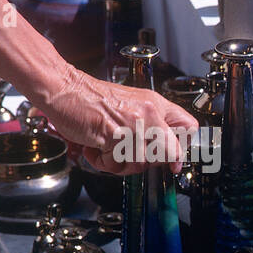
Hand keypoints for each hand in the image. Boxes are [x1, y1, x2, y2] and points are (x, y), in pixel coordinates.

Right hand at [37, 68, 198, 175]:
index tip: (173, 160)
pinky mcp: (115, 135)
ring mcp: (134, 124)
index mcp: (155, 104)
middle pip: (169, 154)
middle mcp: (149, 113)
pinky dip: (103, 162)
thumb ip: (151, 126)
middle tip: (127, 153)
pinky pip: (117, 164)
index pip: (189, 128)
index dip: (182, 148)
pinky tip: (96, 147)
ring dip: (120, 163)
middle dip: (148, 161)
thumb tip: (169, 156)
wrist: (62, 88)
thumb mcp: (131, 106)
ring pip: (142, 164)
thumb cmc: (90, 99)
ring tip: (106, 147)